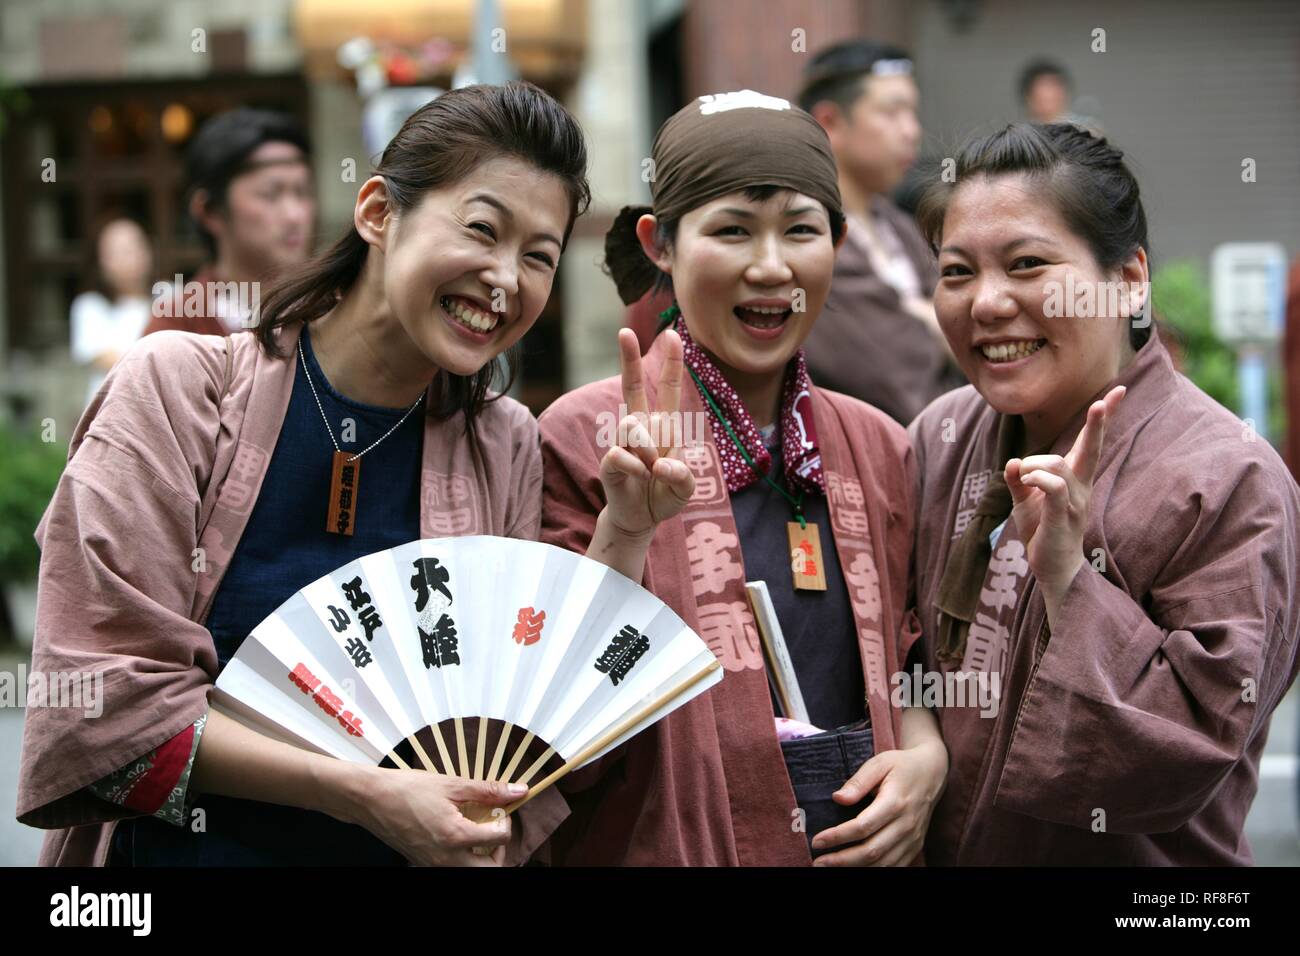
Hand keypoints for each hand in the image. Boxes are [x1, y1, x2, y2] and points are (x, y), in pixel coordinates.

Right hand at [349, 765, 525, 865]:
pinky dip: (463, 857)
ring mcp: (433, 864)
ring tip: (476, 832)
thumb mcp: (452, 784)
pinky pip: (452, 868)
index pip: (500, 839)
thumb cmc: (408, 789)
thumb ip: (489, 790)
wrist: (370, 799)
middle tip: (494, 829)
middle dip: (500, 852)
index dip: (506, 821)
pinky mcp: (423, 864)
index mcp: (456, 837)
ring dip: (482, 857)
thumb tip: (519, 790)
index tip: (499, 808)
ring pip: (471, 872)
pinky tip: (457, 834)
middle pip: (490, 869)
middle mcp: (446, 858)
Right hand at [598, 328, 694, 536]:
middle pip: (633, 385)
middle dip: (629, 357)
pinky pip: (622, 454)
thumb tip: (663, 464)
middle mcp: (641, 427)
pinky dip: (637, 468)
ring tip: (652, 471)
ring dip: (648, 449)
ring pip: (633, 425)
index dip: (671, 363)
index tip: (672, 335)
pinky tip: (641, 477)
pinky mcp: (609, 459)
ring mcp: (623, 441)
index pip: (669, 389)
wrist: (640, 519)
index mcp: (664, 426)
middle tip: (625, 331)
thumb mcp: (685, 488)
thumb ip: (683, 476)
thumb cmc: (664, 495)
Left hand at [810, 737, 947, 865]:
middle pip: (872, 851)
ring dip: (855, 869)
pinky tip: (854, 868)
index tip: (817, 841)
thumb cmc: (901, 766)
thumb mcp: (879, 763)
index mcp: (895, 802)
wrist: (933, 772)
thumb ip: (858, 781)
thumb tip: (837, 798)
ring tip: (830, 868)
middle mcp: (906, 824)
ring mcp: (913, 838)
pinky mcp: (915, 846)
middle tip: (818, 862)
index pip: (863, 826)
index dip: (838, 836)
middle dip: (842, 860)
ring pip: (883, 864)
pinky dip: (874, 871)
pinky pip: (894, 866)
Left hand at [1005, 386, 1125, 605]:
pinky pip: (1054, 486)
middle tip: (1105, 399)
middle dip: (1098, 423)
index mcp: (1075, 480)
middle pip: (1091, 448)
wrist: (1053, 569)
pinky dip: (1036, 478)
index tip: (1118, 392)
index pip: (1089, 444)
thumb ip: (1019, 481)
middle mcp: (1081, 487)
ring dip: (1032, 465)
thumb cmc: (1042, 533)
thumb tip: (1012, 461)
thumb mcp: (1025, 502)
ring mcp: (1076, 501)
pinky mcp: (1065, 515)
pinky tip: (1027, 483)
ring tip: (1023, 479)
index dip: (1103, 418)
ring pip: (1057, 464)